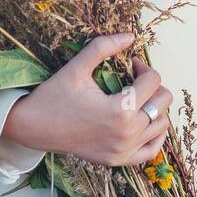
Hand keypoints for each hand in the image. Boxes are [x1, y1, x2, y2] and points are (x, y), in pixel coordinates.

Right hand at [2, 33, 171, 166]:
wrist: (34, 127)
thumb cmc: (54, 95)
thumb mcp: (77, 67)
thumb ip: (104, 47)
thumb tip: (131, 35)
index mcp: (120, 109)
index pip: (153, 81)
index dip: (144, 67)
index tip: (131, 64)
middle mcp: (127, 133)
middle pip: (163, 102)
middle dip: (153, 85)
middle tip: (135, 79)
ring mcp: (123, 150)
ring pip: (162, 125)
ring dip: (155, 107)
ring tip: (138, 98)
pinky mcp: (117, 160)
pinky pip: (151, 151)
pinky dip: (155, 135)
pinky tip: (146, 122)